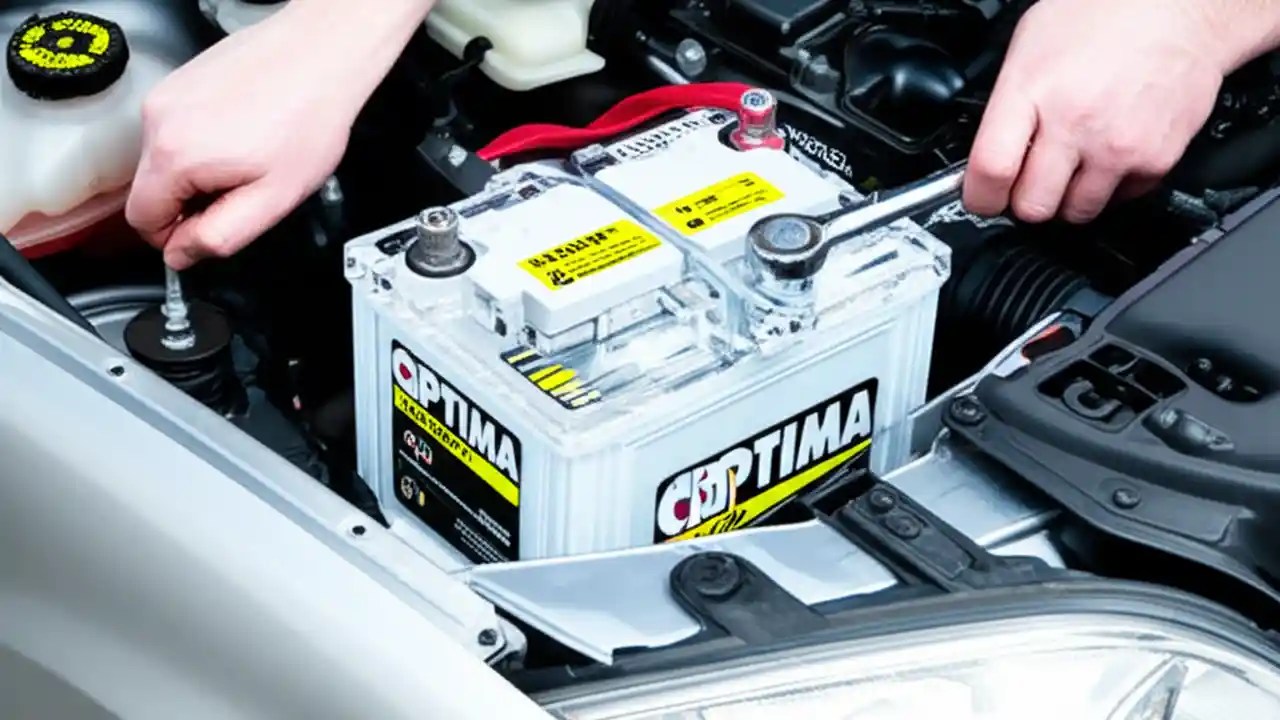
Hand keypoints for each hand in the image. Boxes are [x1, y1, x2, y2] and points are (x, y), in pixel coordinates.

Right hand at [126, 0, 435, 268]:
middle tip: (241, 192)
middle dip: (189, 203)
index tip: (205, 232)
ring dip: (197, 172)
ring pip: (162, 158)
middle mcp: (159, 120)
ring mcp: (166, 95)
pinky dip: (201, 141)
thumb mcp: (273, 199)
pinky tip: (242, 134)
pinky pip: (174, 129)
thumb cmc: (307, 118)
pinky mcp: (179, 80)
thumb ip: (220, 235)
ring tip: (248, 158)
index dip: (174, 237)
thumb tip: (181, 255)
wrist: (321, 56)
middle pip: (150, 188)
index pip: (141, 220)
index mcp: (174, 156)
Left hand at [963, 0, 1226, 223]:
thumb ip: (1008, 106)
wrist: (1179, 5)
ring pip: (1077, 212)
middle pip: (1033, 206)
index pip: (991, 171)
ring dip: (1069, 197)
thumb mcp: (1030, 48)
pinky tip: (1110, 152)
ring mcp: (1118, 146)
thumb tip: (990, 150)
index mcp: (1033, 91)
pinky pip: (1121, 199)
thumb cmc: (1104, 14)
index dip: (980, 196)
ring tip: (1074, 163)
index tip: (982, 198)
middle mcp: (1076, 123)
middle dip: (1026, 199)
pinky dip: (1111, 186)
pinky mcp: (1157, 159)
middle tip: (1031, 180)